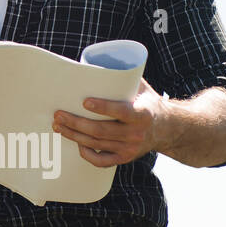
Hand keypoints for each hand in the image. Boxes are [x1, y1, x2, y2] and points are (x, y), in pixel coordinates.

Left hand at [52, 77, 168, 165]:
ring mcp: (130, 148)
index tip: (84, 102)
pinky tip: (77, 143)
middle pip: (101, 130)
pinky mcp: (125, 158)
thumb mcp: (141, 88)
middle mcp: (136, 133)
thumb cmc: (147, 103)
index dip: (103, 107)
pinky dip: (87, 153)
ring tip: (59, 125)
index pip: (121, 111)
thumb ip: (123, 78)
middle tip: (59, 114)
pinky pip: (102, 161)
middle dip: (76, 122)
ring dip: (74, 135)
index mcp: (142, 113)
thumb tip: (96, 65)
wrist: (166, 128)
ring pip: (97, 143)